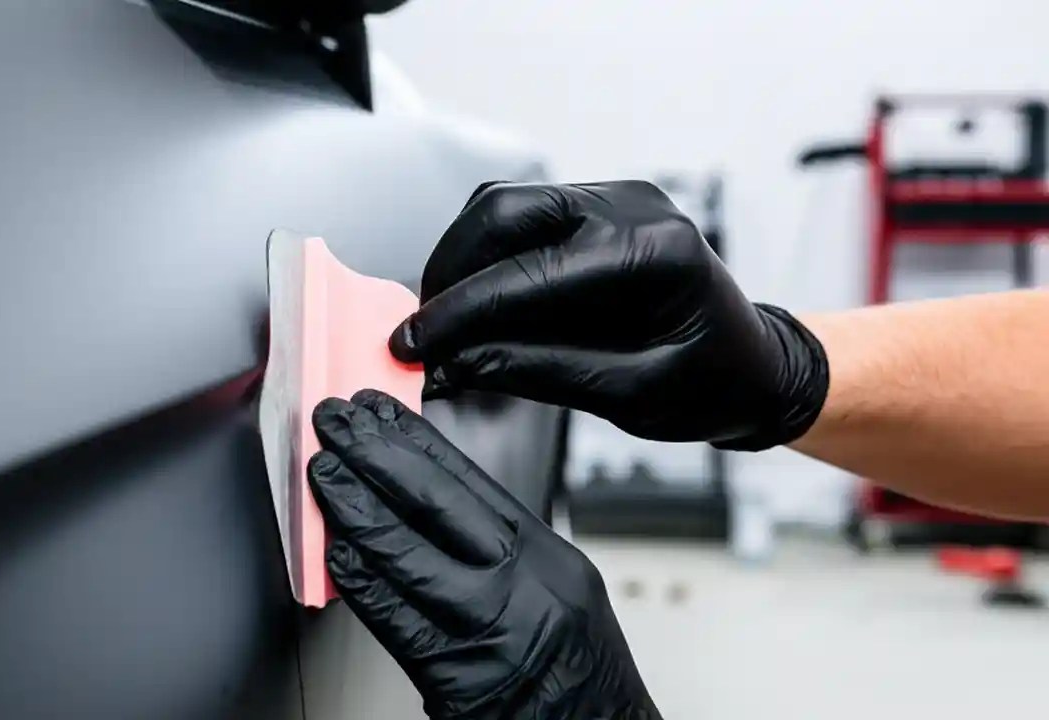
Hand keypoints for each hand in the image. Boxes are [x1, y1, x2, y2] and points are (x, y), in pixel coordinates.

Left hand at [308, 390, 659, 719]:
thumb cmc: (578, 683)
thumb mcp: (556, 599)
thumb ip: (496, 556)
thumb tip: (416, 514)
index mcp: (549, 560)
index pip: (472, 482)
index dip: (416, 440)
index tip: (379, 412)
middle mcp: (528, 585)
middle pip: (439, 503)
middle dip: (378, 456)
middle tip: (338, 424)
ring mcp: (497, 629)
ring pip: (410, 553)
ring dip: (356, 508)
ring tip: (324, 475)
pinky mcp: (464, 680)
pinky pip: (398, 620)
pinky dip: (362, 582)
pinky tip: (337, 554)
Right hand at [389, 180, 827, 450]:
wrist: (757, 365)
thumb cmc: (713, 384)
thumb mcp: (630, 396)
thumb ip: (540, 371)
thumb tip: (460, 361)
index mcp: (654, 255)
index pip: (527, 275)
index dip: (459, 314)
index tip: (413, 346)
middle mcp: (632, 207)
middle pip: (502, 212)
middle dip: (448, 274)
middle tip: (420, 333)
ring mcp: (615, 197)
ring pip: (503, 205)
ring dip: (460, 260)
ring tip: (443, 320)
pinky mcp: (598, 206)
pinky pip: (522, 215)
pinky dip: (485, 255)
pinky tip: (475, 299)